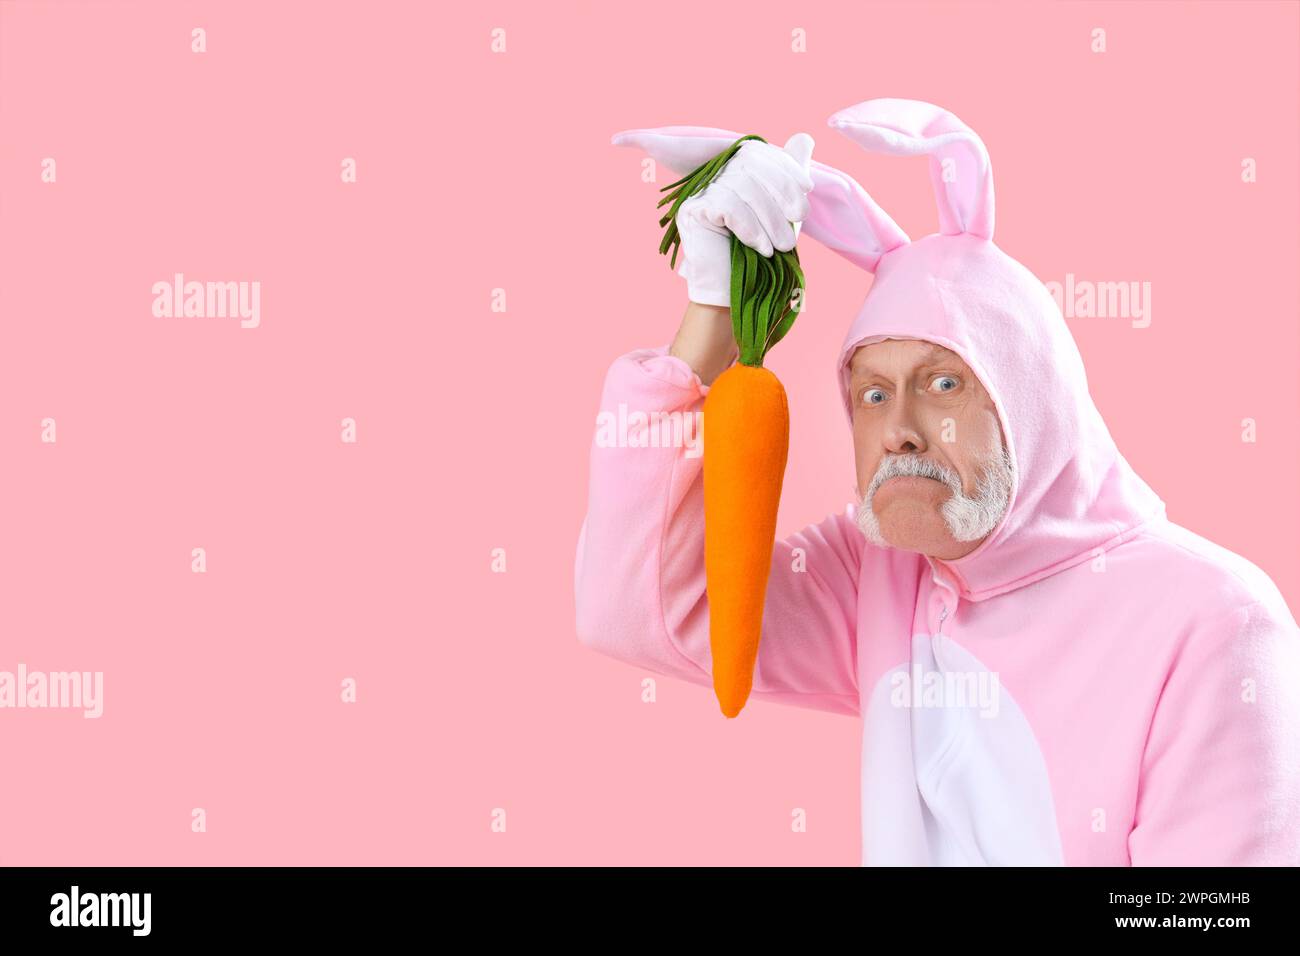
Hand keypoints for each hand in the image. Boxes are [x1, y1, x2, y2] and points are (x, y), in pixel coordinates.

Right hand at [675, 133, 815, 306]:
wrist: (733, 292)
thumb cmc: (759, 252)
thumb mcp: (783, 211)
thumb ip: (790, 176)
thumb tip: (805, 137)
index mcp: (733, 170)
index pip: (758, 153)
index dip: (784, 167)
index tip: (807, 188)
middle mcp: (713, 176)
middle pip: (750, 167)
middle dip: (780, 193)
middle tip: (798, 221)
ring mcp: (699, 192)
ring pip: (740, 187)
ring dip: (769, 218)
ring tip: (782, 246)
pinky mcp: (691, 211)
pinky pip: (726, 206)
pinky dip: (750, 228)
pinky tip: (761, 247)